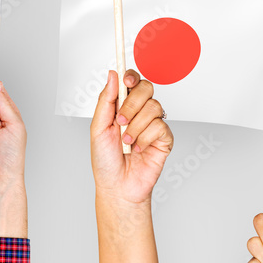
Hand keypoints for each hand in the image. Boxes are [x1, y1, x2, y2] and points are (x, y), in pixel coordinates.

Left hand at [91, 70, 173, 205]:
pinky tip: (138, 149)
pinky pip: (160, 126)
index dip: (131, 76)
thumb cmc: (106, 161)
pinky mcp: (164, 138)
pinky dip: (145, 138)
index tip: (126, 81)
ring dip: (136, 126)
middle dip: (132, 104)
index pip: (132, 82)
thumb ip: (106, 100)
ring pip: (153, 107)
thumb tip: (112, 75)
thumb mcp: (98, 128)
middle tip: (121, 121)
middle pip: (146, 88)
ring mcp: (153, 124)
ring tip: (127, 142)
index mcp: (122, 106)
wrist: (117, 187)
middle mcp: (139, 112)